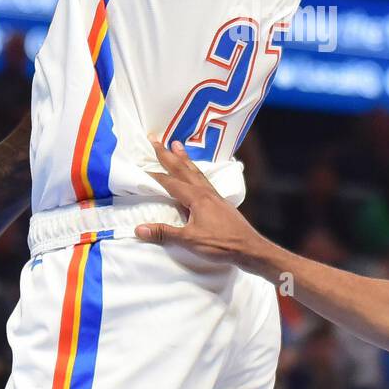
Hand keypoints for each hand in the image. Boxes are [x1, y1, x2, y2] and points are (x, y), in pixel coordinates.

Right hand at [135, 138, 268, 269]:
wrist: (250, 249)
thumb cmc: (220, 244)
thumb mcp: (189, 240)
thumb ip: (164, 233)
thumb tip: (139, 228)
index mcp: (195, 197)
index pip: (170, 182)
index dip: (154, 175)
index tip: (140, 167)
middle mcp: (204, 191)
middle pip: (182, 169)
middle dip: (167, 154)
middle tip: (155, 139)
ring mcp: (213, 195)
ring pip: (195, 171)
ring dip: (183, 158)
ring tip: (176, 144)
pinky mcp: (220, 201)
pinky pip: (204, 179)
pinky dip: (196, 170)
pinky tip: (196, 172)